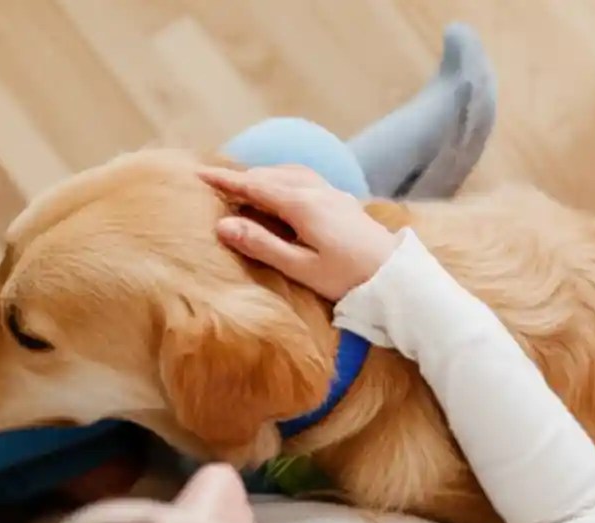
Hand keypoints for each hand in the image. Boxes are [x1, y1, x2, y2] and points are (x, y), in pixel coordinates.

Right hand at [198, 165, 400, 300]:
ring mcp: (331, 192)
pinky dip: (282, 177)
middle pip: (269, 175)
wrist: (395, 275)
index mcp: (301, 204)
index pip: (254, 186)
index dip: (225, 180)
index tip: (199, 174)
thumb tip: (223, 225)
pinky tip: (281, 187)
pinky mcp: (341, 200)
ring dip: (262, 175)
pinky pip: (303, 177)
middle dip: (240, 176)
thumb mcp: (300, 267)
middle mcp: (315, 190)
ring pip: (287, 173)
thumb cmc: (348, 277)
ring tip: (242, 183)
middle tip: (213, 180)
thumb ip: (261, 245)